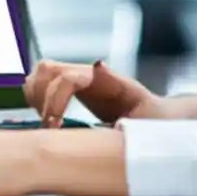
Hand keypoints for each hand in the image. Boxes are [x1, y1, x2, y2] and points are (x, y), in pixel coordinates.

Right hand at [23, 59, 163, 126]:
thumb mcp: (146, 113)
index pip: (67, 77)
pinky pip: (42, 86)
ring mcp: (79, 81)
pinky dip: (36, 101)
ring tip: (48, 123)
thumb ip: (126, 102)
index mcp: (106, 80)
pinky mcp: (73, 91)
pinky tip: (49, 121)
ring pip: (41, 74)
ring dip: (36, 97)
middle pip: (48, 69)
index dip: (55, 100)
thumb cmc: (154, 119)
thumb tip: (102, 79)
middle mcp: (89, 75)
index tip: (55, 127)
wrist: (160, 119)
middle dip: (40, 97)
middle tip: (50, 126)